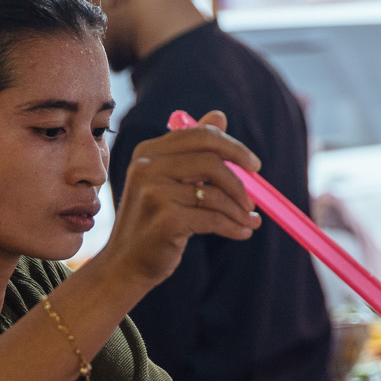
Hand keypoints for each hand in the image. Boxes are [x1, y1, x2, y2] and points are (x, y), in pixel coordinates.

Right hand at [100, 110, 261, 290]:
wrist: (125, 264)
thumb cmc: (152, 222)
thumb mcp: (169, 182)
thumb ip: (193, 151)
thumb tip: (220, 116)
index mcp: (149, 152)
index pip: (201, 136)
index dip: (234, 147)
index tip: (254, 166)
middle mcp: (147, 167)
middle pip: (210, 161)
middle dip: (240, 181)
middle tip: (253, 200)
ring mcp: (154, 193)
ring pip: (214, 194)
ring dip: (239, 210)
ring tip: (249, 221)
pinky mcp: (165, 219)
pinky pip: (212, 218)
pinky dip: (233, 226)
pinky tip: (242, 232)